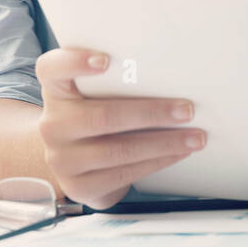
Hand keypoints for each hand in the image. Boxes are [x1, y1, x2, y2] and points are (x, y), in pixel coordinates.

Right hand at [34, 48, 205, 209]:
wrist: (74, 161)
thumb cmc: (94, 114)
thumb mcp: (93, 94)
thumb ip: (115, 80)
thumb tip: (170, 73)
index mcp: (56, 91)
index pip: (52, 69)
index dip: (75, 62)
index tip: (105, 60)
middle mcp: (53, 125)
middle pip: (103, 116)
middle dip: (152, 113)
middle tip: (187, 110)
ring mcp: (63, 159)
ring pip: (119, 150)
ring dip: (164, 143)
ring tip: (195, 136)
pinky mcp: (80, 186)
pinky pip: (125, 173)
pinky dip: (158, 161)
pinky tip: (179, 153)